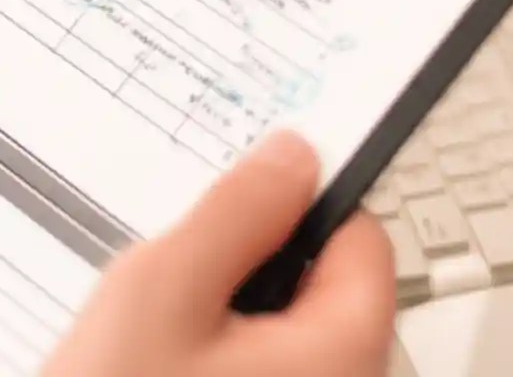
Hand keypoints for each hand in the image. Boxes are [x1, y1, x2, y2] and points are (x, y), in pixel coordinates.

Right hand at [42, 131, 395, 376]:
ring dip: (217, 310)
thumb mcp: (164, 288)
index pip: (362, 236)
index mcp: (343, 349)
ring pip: (274, 328)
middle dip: (244, 262)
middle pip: (318, 283)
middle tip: (172, 275)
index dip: (299, 200)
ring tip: (151, 334)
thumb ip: (237, 211)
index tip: (244, 188)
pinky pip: (251, 367)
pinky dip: (207, 351)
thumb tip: (293, 158)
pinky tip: (151, 367)